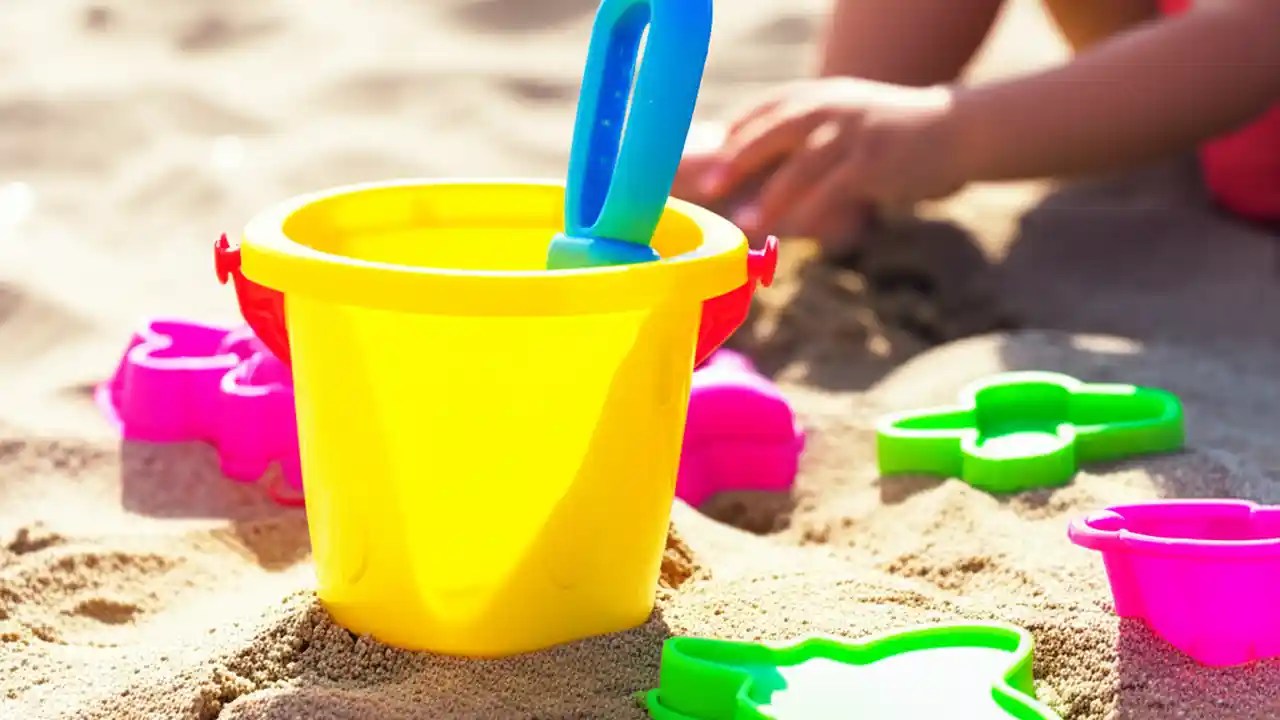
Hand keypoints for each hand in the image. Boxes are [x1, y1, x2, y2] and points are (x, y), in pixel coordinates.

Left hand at [695, 78, 965, 247]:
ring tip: (744, 221)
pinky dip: (811, 213)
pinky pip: (834, 191)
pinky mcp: (874, 162)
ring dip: (770, 197)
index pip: (766, 108)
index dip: (734, 132)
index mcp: (821, 94)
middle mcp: (833, 107)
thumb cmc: (893, 134)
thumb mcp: (848, 120)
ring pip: (801, 166)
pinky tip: (795, 232)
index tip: (706, 158)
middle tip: (709, 186)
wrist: (955, 129)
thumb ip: (810, 136)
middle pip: (774, 130)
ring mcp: (854, 133)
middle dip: (738, 158)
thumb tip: (763, 166)